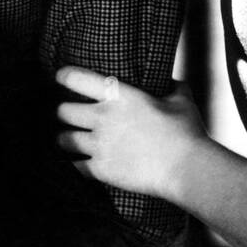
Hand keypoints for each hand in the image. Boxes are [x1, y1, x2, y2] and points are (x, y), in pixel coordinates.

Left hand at [55, 66, 205, 199]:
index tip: (60, 77)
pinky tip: (73, 165)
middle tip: (65, 114)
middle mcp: (104, 118)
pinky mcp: (102, 170)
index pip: (78, 80)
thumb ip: (172, 87)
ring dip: (64, 139)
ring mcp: (100, 145)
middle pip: (63, 111)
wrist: (186, 168)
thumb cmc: (186, 132)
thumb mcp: (181, 100)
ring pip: (64, 140)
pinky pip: (74, 167)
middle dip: (62, 112)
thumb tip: (171, 82)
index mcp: (120, 96)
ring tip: (65, 140)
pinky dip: (72, 165)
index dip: (64, 76)